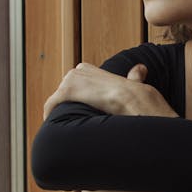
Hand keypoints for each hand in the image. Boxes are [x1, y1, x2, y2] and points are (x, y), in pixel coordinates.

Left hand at [42, 62, 172, 118]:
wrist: (131, 99)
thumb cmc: (136, 95)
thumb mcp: (135, 82)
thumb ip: (134, 76)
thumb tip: (141, 68)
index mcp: (93, 69)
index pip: (78, 78)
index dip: (79, 92)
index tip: (82, 105)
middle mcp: (80, 71)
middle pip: (65, 87)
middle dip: (67, 101)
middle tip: (73, 118)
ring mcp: (73, 80)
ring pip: (59, 96)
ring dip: (59, 108)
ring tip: (65, 123)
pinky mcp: (67, 91)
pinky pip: (52, 102)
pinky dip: (50, 112)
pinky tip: (52, 122)